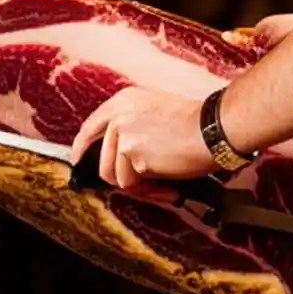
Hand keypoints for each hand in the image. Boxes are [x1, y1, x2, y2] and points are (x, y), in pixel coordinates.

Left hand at [70, 87, 215, 191]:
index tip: (78, 159)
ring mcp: (123, 135)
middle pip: (103, 160)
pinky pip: (133, 185)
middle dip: (124, 178)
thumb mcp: (156, 112)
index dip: (81, 147)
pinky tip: (169, 187)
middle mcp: (118, 115)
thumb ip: (133, 127)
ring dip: (141, 187)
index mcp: (123, 101)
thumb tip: (122, 155)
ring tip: (164, 184)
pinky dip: (151, 192)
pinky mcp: (133, 155)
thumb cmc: (197, 124)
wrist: (214, 129)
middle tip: (148, 184)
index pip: (91, 126)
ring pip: (117, 176)